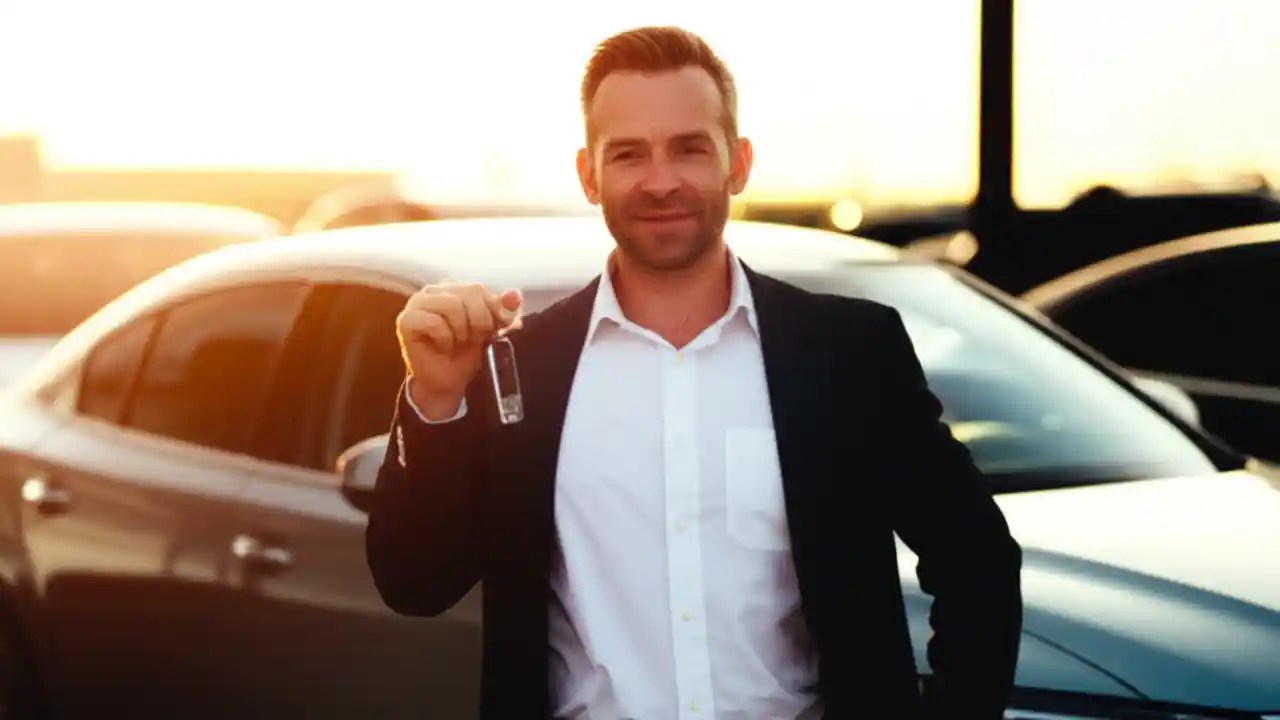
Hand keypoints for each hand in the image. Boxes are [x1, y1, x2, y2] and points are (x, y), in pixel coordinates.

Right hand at [396, 282, 521, 418]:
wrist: (448, 383)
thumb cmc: (467, 354)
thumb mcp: (492, 330)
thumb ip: (503, 310)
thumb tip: (514, 295)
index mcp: (454, 288)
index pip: (479, 289)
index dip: (492, 312)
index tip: (492, 331)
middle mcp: (434, 290)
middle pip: (469, 293)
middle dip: (479, 322)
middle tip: (471, 340)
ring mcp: (417, 303)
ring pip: (452, 306)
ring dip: (461, 331)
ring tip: (456, 343)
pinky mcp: (406, 320)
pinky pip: (434, 322)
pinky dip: (444, 339)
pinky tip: (441, 347)